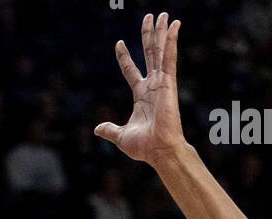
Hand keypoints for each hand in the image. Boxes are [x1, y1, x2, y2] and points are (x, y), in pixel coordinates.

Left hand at [95, 13, 185, 166]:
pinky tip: (174, 25)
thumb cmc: (144, 147)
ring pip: (160, 51)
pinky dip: (172, 41)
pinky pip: (170, 58)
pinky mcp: (168, 83)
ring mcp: (161, 83)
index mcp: (141, 95)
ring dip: (161, 32)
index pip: (130, 70)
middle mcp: (152, 86)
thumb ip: (110, 130)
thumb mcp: (121, 136)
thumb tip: (97, 129)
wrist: (159, 151)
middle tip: (149, 17)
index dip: (124, 57)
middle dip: (149, 35)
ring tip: (162, 14)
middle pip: (149, 54)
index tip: (119, 43)